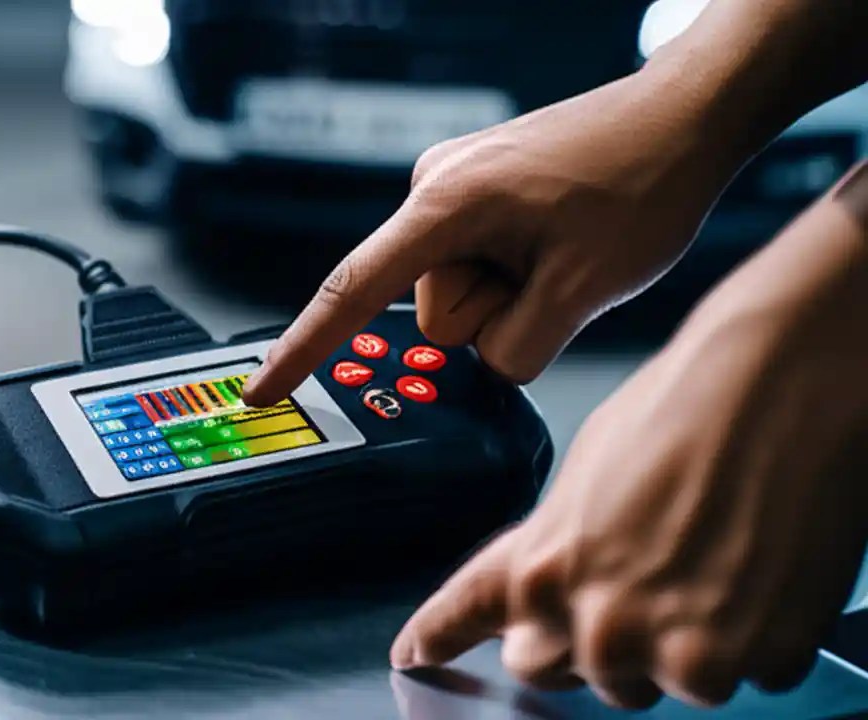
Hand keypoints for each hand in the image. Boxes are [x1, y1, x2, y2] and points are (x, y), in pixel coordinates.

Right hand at [243, 66, 742, 404]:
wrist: (684, 119)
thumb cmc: (642, 184)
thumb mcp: (584, 290)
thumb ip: (516, 349)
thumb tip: (487, 362)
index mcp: (446, 206)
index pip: (356, 292)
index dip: (304, 350)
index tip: (261, 392)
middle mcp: (433, 188)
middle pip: (435, 311)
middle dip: (494, 313)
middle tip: (558, 274)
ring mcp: (452, 188)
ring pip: (458, 294)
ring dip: (511, 294)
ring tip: (565, 252)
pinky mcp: (474, 194)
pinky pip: (474, 264)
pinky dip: (513, 273)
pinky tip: (556, 241)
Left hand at [388, 182, 867, 708]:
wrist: (786, 379)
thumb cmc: (688, 405)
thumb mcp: (585, 475)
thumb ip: (556, 543)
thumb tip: (554, 579)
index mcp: (544, 565)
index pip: (467, 617)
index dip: (437, 638)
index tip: (414, 653)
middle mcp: (598, 622)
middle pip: (554, 670)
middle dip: (579, 641)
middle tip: (625, 588)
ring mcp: (679, 651)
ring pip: (653, 685)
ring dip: (673, 644)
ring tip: (709, 560)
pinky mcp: (756, 660)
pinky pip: (739, 677)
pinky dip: (749, 639)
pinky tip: (759, 571)